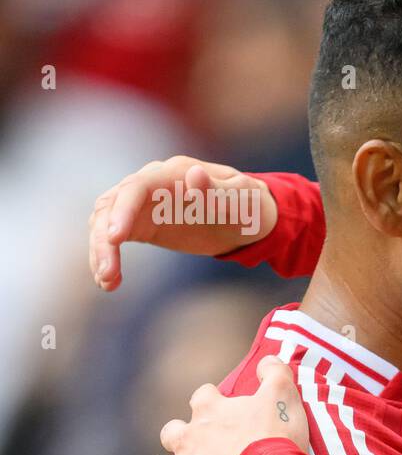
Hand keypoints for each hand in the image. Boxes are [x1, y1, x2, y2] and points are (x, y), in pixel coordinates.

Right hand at [89, 156, 276, 290]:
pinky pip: (113, 238)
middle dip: (104, 239)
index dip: (123, 211)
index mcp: (173, 172)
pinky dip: (107, 257)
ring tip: (107, 282)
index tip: (115, 238)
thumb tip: (194, 174)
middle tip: (107, 272)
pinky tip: (109, 282)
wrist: (247, 216)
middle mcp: (150, 183)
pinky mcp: (141, 224)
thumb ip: (217, 190)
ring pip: (106, 222)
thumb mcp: (241, 199)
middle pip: (112, 206)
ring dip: (100, 251)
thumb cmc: (248, 203)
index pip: (137, 187)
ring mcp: (142, 203)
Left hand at [145, 357, 309, 454]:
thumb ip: (275, 372)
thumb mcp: (285, 396)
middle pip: (171, 433)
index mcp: (209, 412)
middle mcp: (187, 440)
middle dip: (180, 438)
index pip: (202, 396)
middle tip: (199, 446)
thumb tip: (268, 359)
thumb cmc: (276, 440)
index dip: (212, 400)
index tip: (222, 406)